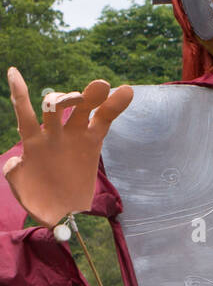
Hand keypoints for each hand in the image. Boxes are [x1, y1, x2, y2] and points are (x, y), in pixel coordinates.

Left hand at [3, 68, 132, 225]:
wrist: (64, 213)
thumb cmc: (38, 200)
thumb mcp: (20, 187)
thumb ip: (15, 172)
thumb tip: (17, 159)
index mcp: (33, 142)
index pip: (24, 113)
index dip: (19, 93)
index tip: (13, 71)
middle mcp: (53, 134)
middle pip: (58, 107)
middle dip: (65, 99)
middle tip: (76, 99)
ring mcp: (74, 136)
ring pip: (83, 109)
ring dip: (91, 95)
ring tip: (102, 86)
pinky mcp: (93, 141)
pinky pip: (105, 120)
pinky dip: (115, 106)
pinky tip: (126, 92)